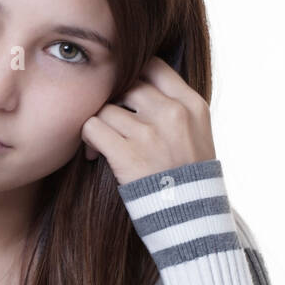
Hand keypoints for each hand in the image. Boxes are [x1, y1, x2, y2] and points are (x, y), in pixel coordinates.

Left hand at [81, 55, 214, 185]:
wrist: (191, 218)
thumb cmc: (189, 176)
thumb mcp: (196, 134)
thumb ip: (174, 106)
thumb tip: (137, 80)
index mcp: (192, 104)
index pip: (153, 66)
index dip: (133, 74)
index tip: (125, 93)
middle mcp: (172, 114)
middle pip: (125, 84)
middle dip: (113, 102)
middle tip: (111, 122)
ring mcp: (150, 133)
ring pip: (106, 107)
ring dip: (99, 124)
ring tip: (102, 142)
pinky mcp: (127, 155)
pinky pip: (92, 127)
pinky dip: (88, 139)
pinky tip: (95, 153)